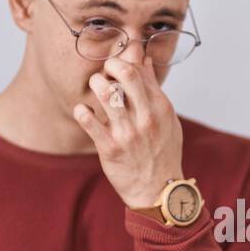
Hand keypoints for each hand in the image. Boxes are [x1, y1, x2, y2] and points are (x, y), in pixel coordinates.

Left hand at [72, 55, 184, 208]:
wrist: (158, 190)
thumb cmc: (163, 153)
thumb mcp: (168, 119)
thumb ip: (155, 89)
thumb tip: (145, 60)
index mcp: (160, 107)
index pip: (141, 70)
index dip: (125, 60)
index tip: (117, 64)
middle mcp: (145, 117)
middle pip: (125, 74)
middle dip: (110, 66)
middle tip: (105, 73)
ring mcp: (127, 133)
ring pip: (106, 93)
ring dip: (96, 84)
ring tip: (95, 89)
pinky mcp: (110, 148)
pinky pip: (89, 122)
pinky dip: (82, 112)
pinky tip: (83, 111)